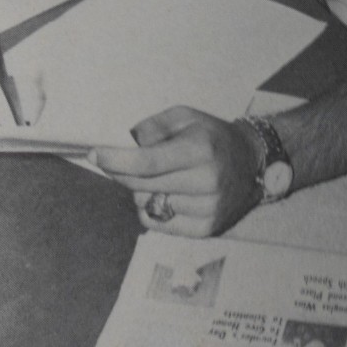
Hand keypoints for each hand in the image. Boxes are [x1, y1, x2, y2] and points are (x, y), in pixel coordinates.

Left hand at [92, 106, 259, 237]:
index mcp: (201, 151)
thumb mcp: (185, 117)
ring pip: (147, 204)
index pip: (147, 162)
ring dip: (141, 190)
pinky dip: (152, 208)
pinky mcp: (205, 229)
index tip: (94, 155)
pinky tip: (167, 194)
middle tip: (118, 163)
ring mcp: (207, 209)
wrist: (252, 164)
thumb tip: (127, 144)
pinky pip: (158, 223)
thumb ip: (153, 126)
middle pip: (141, 184)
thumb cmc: (212, 137)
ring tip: (160, 177)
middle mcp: (207, 182)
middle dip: (121, 173)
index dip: (116, 160)